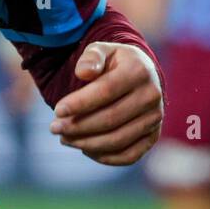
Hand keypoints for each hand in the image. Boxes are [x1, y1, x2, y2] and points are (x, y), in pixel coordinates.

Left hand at [49, 42, 163, 165]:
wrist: (139, 75)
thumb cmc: (112, 63)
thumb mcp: (101, 50)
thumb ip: (91, 57)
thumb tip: (83, 72)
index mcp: (138, 71)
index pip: (106, 91)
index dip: (80, 103)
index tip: (57, 110)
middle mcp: (152, 96)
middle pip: (111, 118)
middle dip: (78, 126)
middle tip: (54, 128)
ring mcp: (155, 118)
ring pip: (119, 139)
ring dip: (87, 143)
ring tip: (64, 139)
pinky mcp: (152, 136)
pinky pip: (130, 155)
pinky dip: (105, 157)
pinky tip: (85, 150)